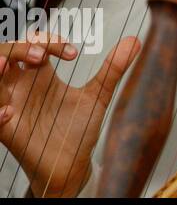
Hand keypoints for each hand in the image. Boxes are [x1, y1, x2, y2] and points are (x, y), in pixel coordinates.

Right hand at [0, 34, 139, 196]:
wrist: (72, 163)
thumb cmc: (78, 128)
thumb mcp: (97, 95)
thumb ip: (113, 69)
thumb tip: (135, 41)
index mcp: (41, 75)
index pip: (34, 45)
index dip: (48, 41)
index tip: (72, 53)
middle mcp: (22, 87)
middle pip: (5, 54)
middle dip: (17, 47)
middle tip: (39, 55)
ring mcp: (11, 106)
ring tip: (5, 65)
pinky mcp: (6, 130)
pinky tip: (7, 112)